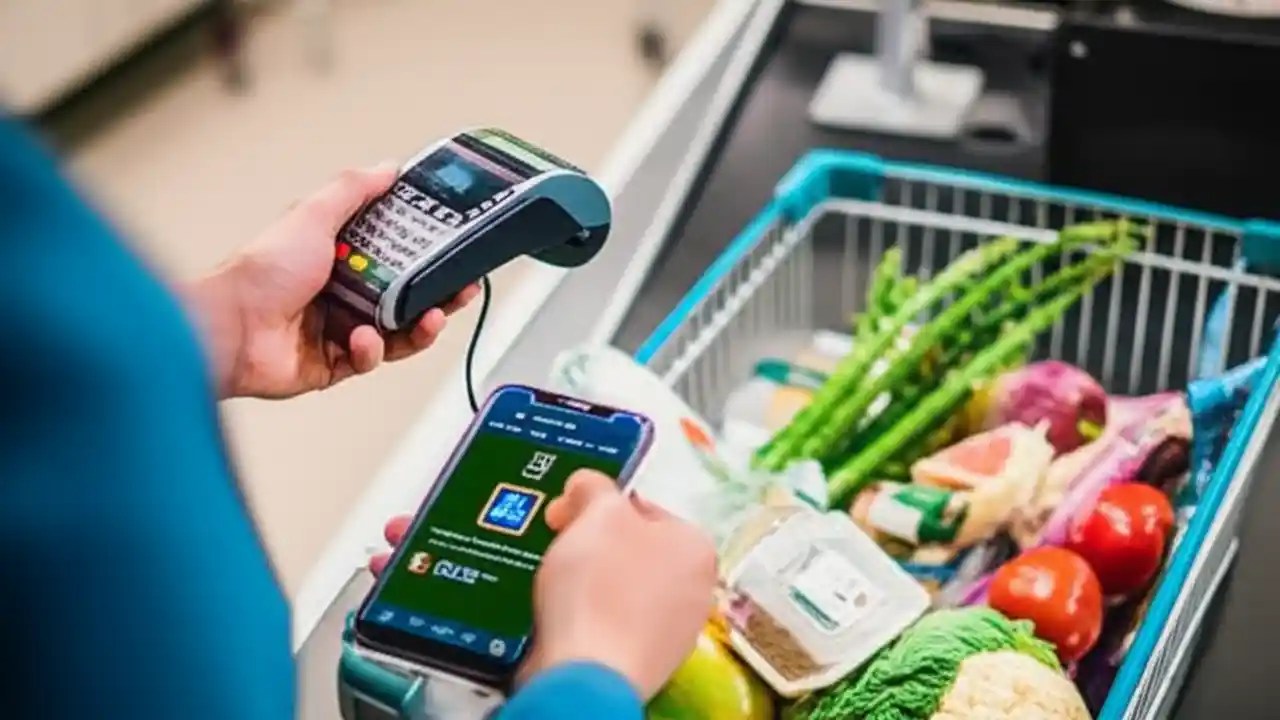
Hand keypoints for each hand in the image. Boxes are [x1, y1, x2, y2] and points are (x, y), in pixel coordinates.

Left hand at [184, 164, 480, 398]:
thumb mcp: (313, 216)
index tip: (453, 250)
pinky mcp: (332, 365)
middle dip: (436, 295)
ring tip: (430, 317)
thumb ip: (352, 190)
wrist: (231, 328)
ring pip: (396, 333)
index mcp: (336, 256)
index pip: (396, 254)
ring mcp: (337, 330)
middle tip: (459, 289)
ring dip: (418, 327)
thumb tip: (387, 168)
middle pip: (405, 296)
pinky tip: (362, 339)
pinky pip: (370, 360)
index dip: (427, 254)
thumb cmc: (261, 273)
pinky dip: (371, 350)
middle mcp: (340, 293)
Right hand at [371, 471, 717, 699]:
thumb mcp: (597, 512)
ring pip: (616, 586)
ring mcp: (671, 631)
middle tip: (555, 544)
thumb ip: (594, 487)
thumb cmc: (600, 588)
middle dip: (589, 541)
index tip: (563, 512)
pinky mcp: (640, 661)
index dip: (596, 504)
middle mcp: (695, 590)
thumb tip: (587, 486)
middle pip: (630, 547)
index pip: (641, 507)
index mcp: (696, 547)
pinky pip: (606, 622)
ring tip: (554, 583)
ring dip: (583, 579)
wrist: (585, 675)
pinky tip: (560, 616)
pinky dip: (583, 615)